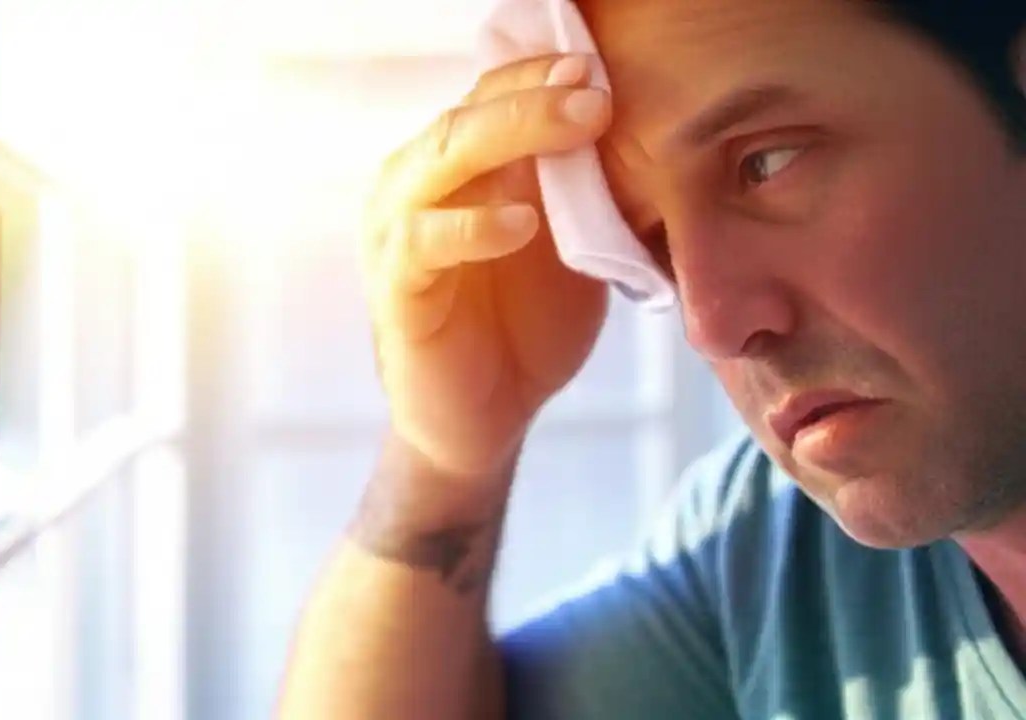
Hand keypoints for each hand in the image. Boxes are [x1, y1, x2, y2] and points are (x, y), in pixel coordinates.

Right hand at [363, 54, 611, 477]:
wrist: (486, 420)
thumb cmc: (527, 326)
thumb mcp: (569, 244)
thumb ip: (580, 189)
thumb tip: (630, 124)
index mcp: (454, 169)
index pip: (487, 97)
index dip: (539, 75)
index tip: (599, 63)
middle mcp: (414, 187)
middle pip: (465, 116)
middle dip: (534, 97)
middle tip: (596, 89)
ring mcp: (396, 234)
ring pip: (439, 160)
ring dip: (509, 136)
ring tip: (577, 126)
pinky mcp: (395, 289)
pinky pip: (422, 243)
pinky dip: (473, 227)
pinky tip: (522, 222)